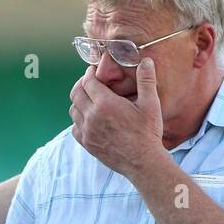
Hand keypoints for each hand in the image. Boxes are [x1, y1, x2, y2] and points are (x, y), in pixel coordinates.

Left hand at [68, 59, 163, 177]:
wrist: (142, 162)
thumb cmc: (147, 132)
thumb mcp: (151, 104)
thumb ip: (146, 80)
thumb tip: (145, 60)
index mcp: (105, 104)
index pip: (88, 81)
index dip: (89, 73)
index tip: (94, 71)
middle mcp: (92, 117)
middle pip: (76, 94)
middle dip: (82, 84)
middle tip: (90, 82)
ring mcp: (87, 132)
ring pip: (73, 110)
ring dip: (79, 102)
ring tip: (90, 99)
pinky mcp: (87, 144)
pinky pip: (74, 128)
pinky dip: (78, 120)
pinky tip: (89, 118)